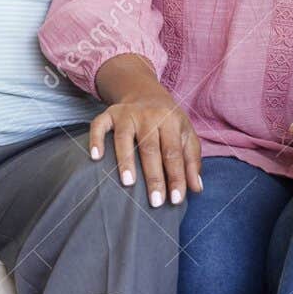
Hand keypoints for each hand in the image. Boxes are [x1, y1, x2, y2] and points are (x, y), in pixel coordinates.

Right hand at [88, 88, 202, 206]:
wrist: (145, 91)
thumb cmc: (168, 120)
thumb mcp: (186, 134)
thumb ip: (192, 161)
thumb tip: (196, 188)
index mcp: (170, 121)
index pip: (174, 152)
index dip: (176, 177)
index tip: (176, 200)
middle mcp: (148, 116)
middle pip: (150, 148)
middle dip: (154, 176)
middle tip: (155, 201)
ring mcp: (127, 114)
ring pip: (124, 138)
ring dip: (126, 160)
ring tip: (129, 183)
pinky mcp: (109, 113)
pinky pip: (99, 125)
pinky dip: (96, 140)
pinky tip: (96, 157)